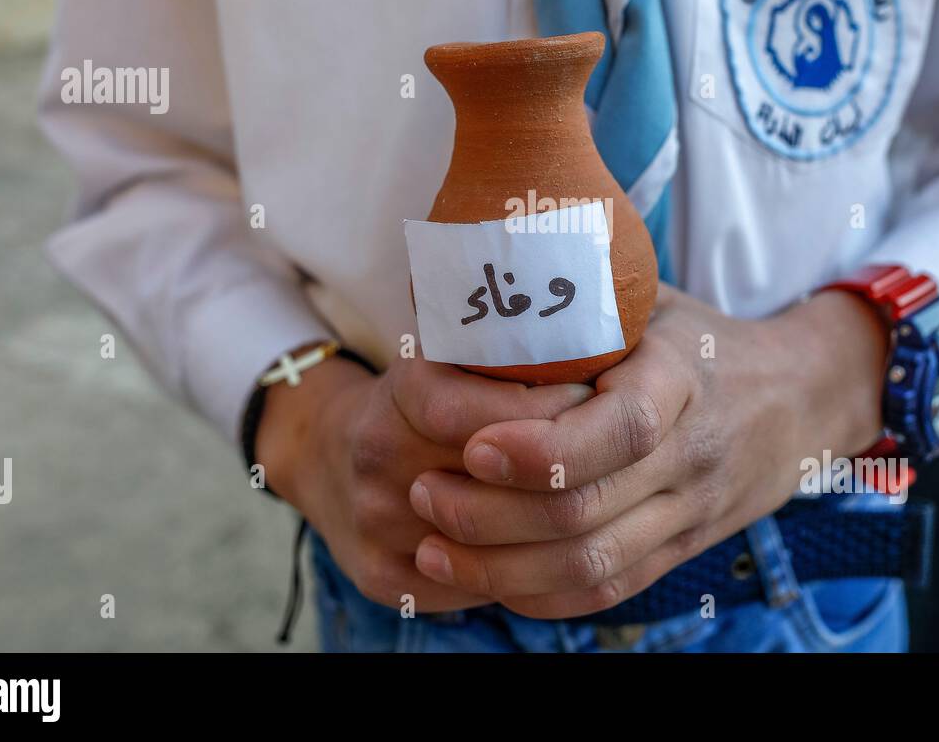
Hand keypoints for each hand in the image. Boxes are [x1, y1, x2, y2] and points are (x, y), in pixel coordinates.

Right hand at [256, 351, 590, 612]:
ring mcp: (377, 522)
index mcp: (402, 393)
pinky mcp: (381, 576)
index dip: (556, 414)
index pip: (495, 415)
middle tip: (613, 458)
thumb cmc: (416, 399)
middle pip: (497, 485)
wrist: (325, 454)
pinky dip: (522, 573)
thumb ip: (507, 350)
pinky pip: (473, 589)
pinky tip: (552, 549)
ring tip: (594, 500)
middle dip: (565, 472)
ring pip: (492, 548)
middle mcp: (379, 456)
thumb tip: (597, 349)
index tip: (598, 404)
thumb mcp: (452, 356)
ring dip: (552, 530)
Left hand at [408, 285, 887, 617]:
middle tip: (421, 491)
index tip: (471, 444)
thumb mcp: (651, 299)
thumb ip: (577, 296)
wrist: (801, 398)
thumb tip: (471, 281)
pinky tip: (482, 576)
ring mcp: (690, 511)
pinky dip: (538, 595)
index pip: (623, 430)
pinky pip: (608, 590)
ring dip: (500, 567)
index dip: (540, 449)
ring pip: (591, 566)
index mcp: (683, 380)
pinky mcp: (682, 550)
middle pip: (589, 512)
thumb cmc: (698, 337)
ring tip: (432, 545)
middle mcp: (692, 455)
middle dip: (490, 514)